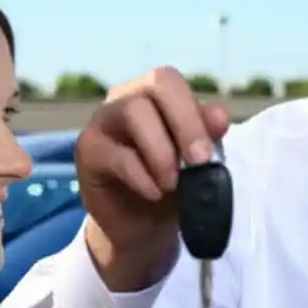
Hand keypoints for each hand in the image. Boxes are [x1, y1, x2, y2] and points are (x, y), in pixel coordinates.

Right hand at [75, 66, 229, 290]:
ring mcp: (103, 121)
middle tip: (199, 163)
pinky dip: (142, 177)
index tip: (209, 153)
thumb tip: (219, 117)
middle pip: (156, 84)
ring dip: (161, 151)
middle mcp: (127, 97)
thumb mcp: (196, 161)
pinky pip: (116, 155)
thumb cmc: (172, 184)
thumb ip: (207, 135)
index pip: (171, 81)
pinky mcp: (88, 152)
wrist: (142, 226)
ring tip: (173, 184)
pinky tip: (154, 194)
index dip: (192, 111)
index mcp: (156, 94)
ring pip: (133, 112)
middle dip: (185, 123)